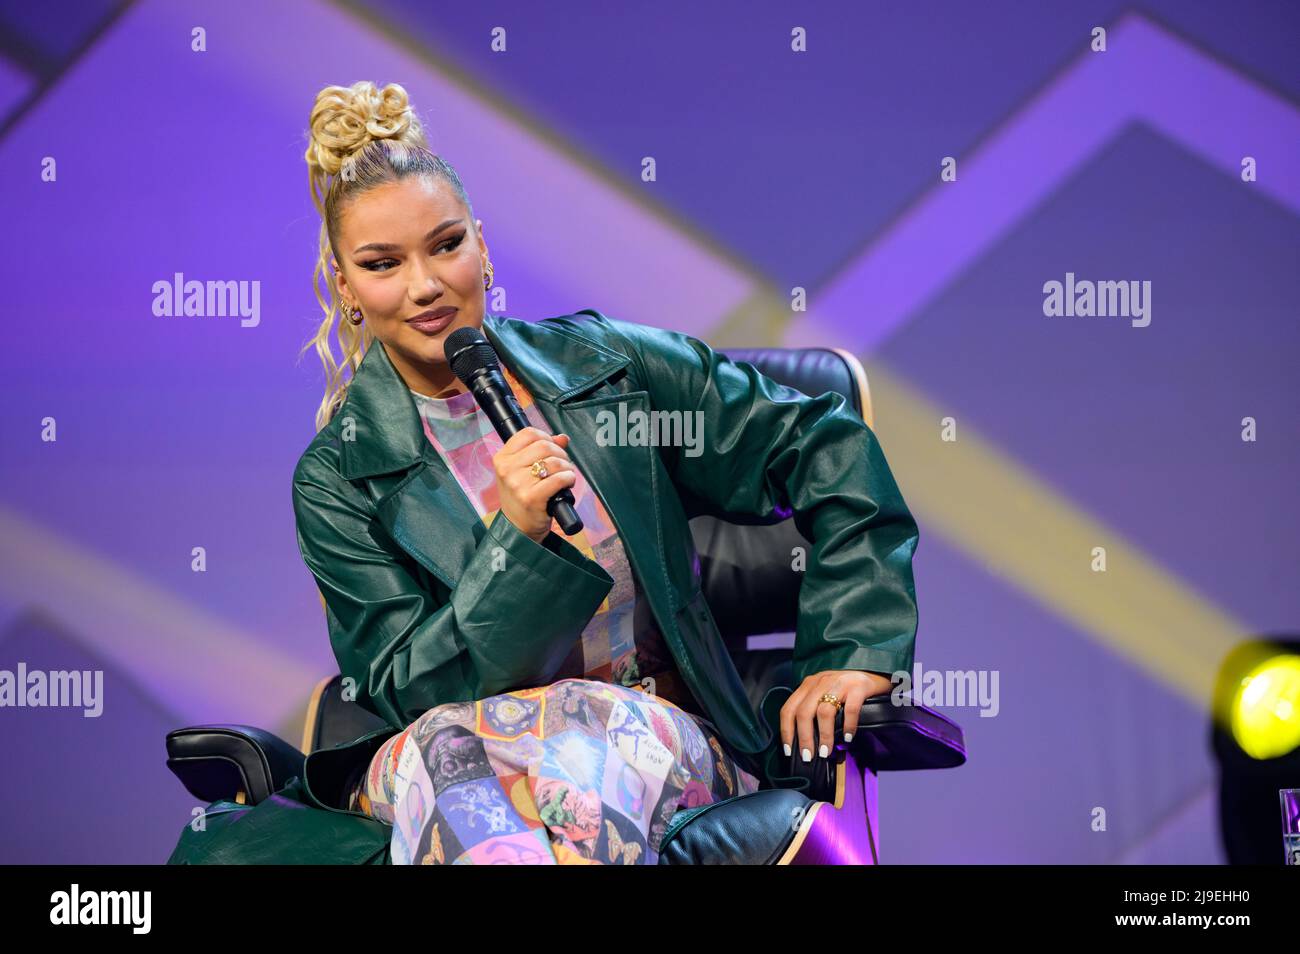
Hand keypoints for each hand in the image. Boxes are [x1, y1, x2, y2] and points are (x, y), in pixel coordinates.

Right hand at [493, 427, 577, 542]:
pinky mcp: (531, 498)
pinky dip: (569, 479)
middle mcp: (507, 469)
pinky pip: (559, 479)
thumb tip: (562, 438)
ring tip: (565, 476)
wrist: (518, 528)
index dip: (546, 437)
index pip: (528, 433)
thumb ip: (540, 451)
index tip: (552, 448)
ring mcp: (517, 484)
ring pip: (553, 462)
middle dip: (560, 453)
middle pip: (544, 445)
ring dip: (567, 467)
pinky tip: (567, 483)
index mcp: (502, 459)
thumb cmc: (522, 497)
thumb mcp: (522, 472)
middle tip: (563, 465)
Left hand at [780, 669, 892, 762]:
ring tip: (826, 751)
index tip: (788, 751)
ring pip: (824, 712)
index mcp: (809, 685)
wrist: (875, 672)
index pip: (789, 708)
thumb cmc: (847, 688)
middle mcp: (821, 682)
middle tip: (808, 757)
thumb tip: (807, 742)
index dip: (786, 731)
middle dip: (804, 738)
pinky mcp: (858, 686)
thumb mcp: (826, 694)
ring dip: (824, 735)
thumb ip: (815, 711)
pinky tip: (848, 738)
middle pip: (804, 712)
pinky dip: (847, 726)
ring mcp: (839, 682)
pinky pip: (850, 709)